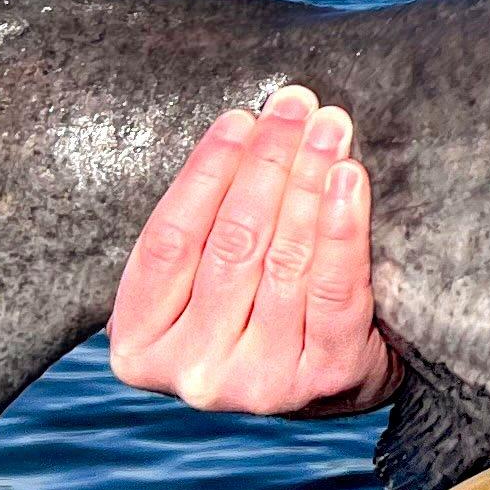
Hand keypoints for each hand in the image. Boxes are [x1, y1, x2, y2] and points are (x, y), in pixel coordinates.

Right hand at [109, 85, 402, 412]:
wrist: (330, 380)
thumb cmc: (255, 308)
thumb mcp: (204, 281)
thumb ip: (205, 228)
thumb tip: (245, 127)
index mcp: (140, 343)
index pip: (167, 241)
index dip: (206, 173)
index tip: (240, 118)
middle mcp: (193, 371)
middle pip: (230, 244)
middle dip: (267, 162)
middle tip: (293, 107)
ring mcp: (259, 382)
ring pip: (284, 260)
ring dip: (307, 180)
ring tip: (327, 128)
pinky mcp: (323, 377)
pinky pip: (335, 289)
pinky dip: (343, 227)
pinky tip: (348, 178)